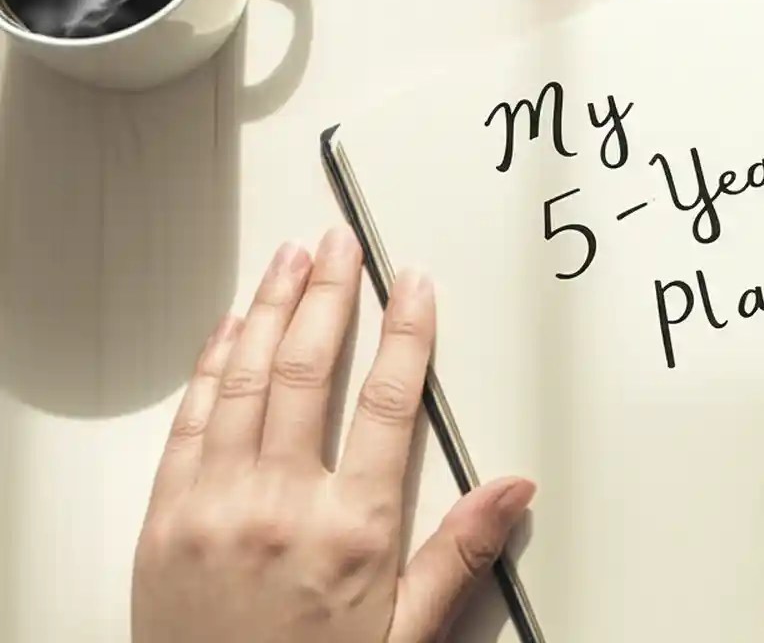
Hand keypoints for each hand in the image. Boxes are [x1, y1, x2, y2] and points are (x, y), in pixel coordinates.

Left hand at [132, 227, 534, 642]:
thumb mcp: (406, 633)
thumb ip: (461, 554)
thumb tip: (512, 490)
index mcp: (350, 530)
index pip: (384, 402)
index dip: (405, 333)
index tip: (413, 287)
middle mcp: (280, 504)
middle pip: (307, 369)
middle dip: (331, 293)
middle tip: (343, 245)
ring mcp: (215, 504)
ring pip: (245, 378)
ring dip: (271, 308)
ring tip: (291, 259)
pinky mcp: (166, 515)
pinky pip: (192, 418)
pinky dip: (212, 362)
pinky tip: (230, 327)